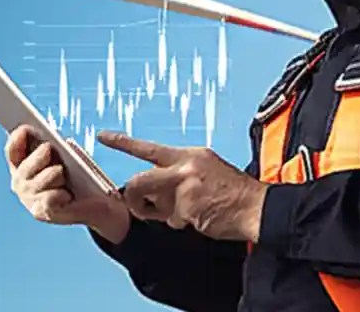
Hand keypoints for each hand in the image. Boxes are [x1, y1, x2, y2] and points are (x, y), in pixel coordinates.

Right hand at [5, 125, 129, 242]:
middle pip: (23, 167)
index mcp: (23, 164)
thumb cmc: (77, 173)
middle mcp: (20, 182)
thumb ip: (56, 147)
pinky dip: (59, 194)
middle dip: (37, 157)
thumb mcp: (66, 154)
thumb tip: (48, 144)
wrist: (93, 200)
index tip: (26, 128)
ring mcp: (29, 199)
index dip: (17, 138)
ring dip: (52, 175)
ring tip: (62, 172)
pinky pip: (47, 200)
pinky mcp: (41, 212)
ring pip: (36, 183)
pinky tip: (67, 194)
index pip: (12, 150)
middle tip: (49, 148)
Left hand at [96, 130, 266, 241]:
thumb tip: (153, 188)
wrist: (257, 207)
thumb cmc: (231, 191)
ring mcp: (185, 189)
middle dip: (133, 197)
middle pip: (139, 181)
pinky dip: (182, 223)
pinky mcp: (188, 210)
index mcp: (187, 155)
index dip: (122, 142)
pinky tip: (201, 218)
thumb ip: (178, 174)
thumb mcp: (205, 169)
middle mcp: (183, 168)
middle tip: (138, 205)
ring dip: (164, 214)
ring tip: (186, 211)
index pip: (148, 148)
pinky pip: (172, 221)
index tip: (103, 136)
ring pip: (154, 205)